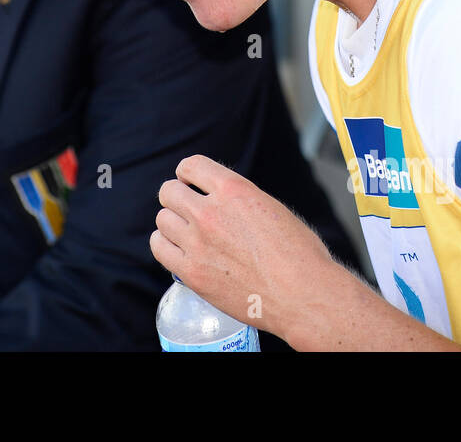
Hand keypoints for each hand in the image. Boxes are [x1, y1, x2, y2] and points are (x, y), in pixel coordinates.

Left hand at [150, 154, 334, 337]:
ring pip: (162, 219)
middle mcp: (210, 212)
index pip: (190, 165)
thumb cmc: (298, 254)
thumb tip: (219, 198)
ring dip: (172, 222)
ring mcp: (197, 243)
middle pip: (169, 191)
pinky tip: (176, 247)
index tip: (189, 181)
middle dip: (176, 196)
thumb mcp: (270, 207)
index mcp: (233, 189)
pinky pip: (159, 248)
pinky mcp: (191, 272)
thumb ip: (238, 198)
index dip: (187, 173)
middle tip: (185, 207)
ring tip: (183, 231)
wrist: (302, 295)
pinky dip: (165, 244)